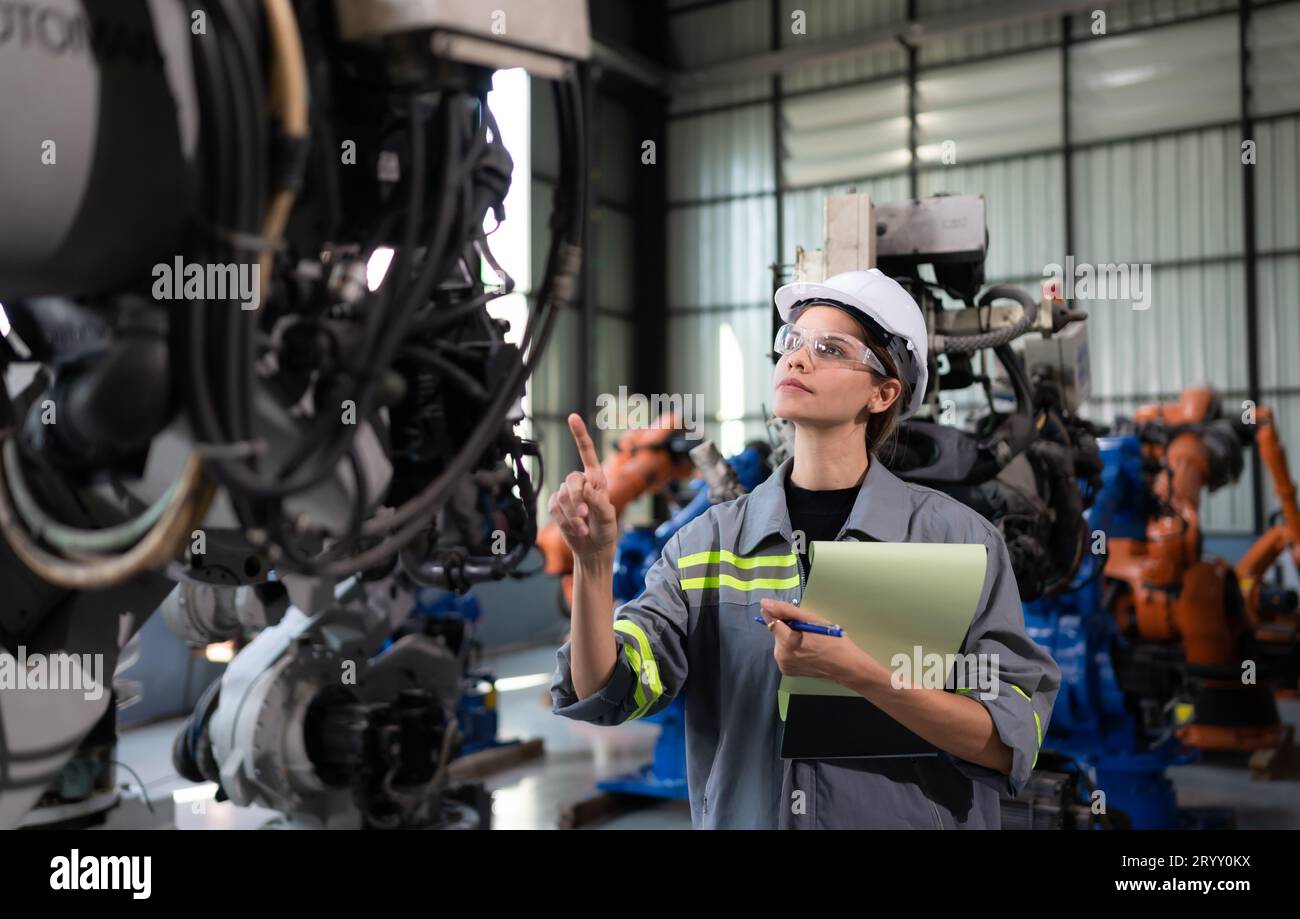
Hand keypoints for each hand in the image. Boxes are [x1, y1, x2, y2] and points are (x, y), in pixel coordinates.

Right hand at [549, 414, 618, 564]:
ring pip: (562, 497)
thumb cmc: (606, 531)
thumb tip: (587, 489)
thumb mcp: (608, 518)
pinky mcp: (556, 507)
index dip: (579, 435)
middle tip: (585, 516)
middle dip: (576, 499)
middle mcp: (580, 483)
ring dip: (573, 516)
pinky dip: (565, 522)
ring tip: (584, 528)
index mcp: (596, 479)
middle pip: (571, 480)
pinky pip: (554, 509)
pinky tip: (576, 530)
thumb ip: (599, 503)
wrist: (593, 549)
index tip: (572, 417)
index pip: (587, 453)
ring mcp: (566, 494)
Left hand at [758, 597, 890, 689]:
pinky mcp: (787, 671)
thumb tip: (764, 603)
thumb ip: (786, 610)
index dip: (775, 613)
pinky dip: (790, 648)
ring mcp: (783, 665)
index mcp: (786, 642)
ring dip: (787, 637)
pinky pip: (784, 653)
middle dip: (786, 626)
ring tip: (807, 639)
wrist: (845, 666)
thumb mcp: (812, 620)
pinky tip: (805, 649)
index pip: (771, 621)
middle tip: (805, 628)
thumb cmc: (832, 640)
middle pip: (776, 632)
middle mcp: (781, 655)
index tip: (783, 610)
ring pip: (779, 642)